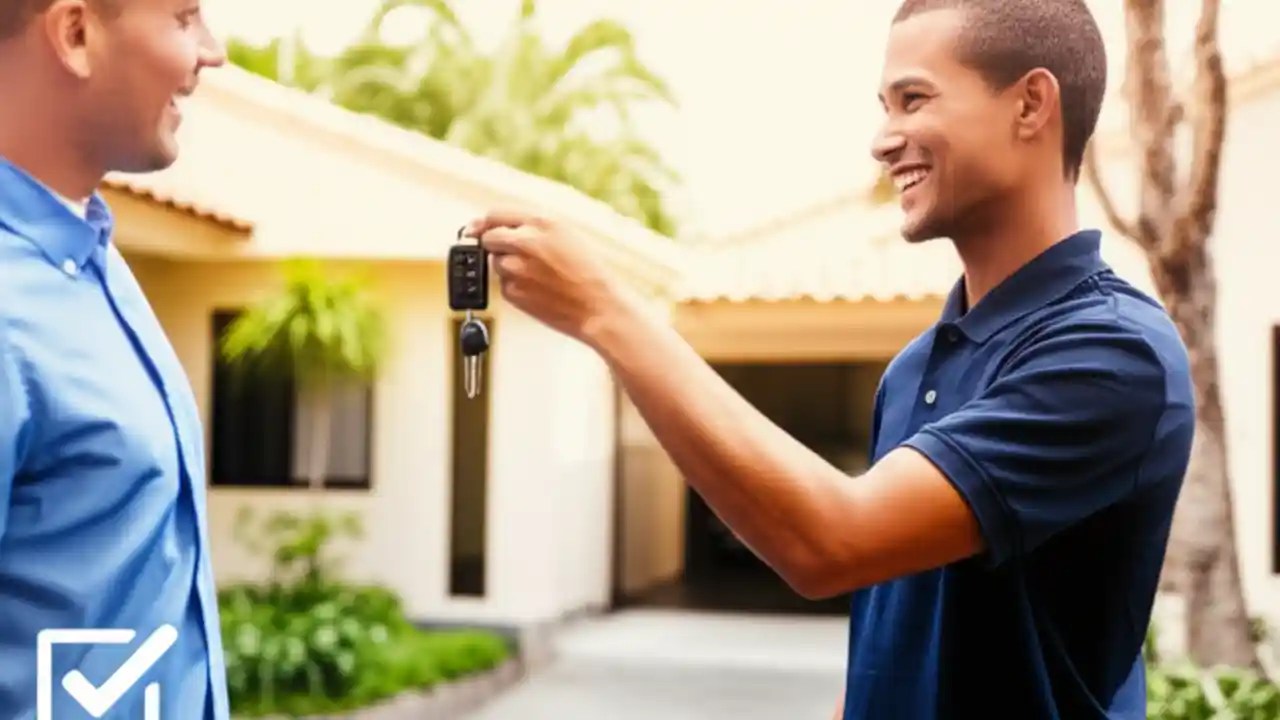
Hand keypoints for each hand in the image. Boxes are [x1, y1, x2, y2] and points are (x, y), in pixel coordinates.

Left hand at [467, 209, 628, 345]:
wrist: (598, 306)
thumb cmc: (588, 272)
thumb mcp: (566, 234)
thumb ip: (533, 227)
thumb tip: (498, 227)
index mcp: (540, 222)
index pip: (495, 215)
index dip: (484, 223)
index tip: (476, 229)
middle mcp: (524, 242)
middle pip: (488, 239)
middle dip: (495, 246)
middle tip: (513, 256)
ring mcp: (515, 268)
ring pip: (496, 263)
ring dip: (509, 267)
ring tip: (539, 276)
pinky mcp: (512, 292)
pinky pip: (504, 285)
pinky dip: (516, 287)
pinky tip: (539, 290)